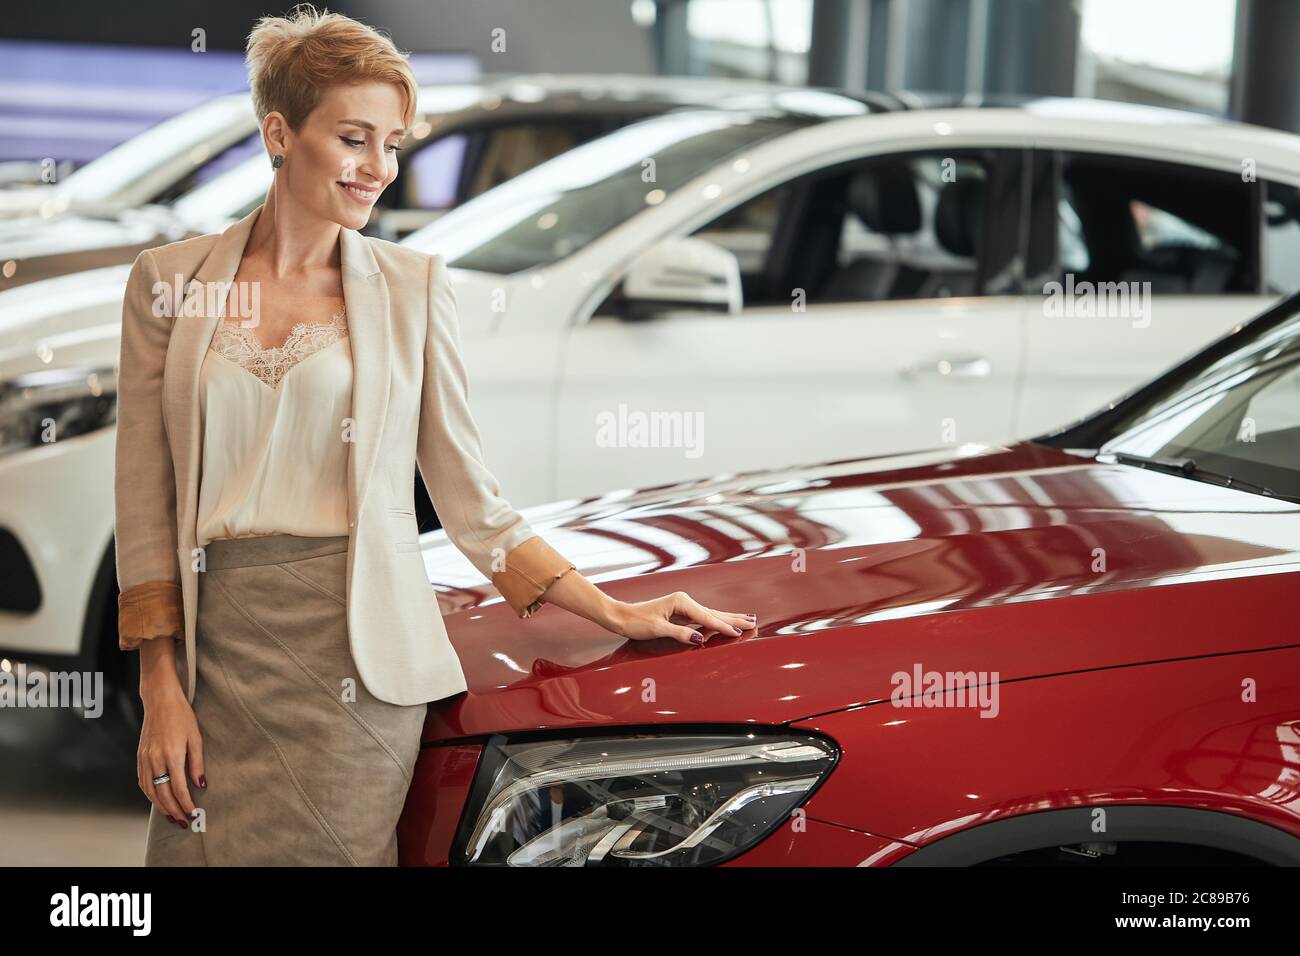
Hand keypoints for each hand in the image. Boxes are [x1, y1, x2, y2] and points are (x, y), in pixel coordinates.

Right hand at [137, 683, 205, 829]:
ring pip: (150, 791)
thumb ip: (197, 764)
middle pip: (163, 794)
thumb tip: (201, 785)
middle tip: (183, 822)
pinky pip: (143, 782)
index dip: (186, 804)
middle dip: (174, 811)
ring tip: (172, 816)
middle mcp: (156, 759)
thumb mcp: (196, 738)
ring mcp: (145, 759)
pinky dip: (150, 795)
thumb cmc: (182, 716)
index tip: (194, 814)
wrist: (160, 701)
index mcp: (172, 755)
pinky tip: (158, 800)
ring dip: (161, 807)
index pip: (179, 789)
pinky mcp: (140, 757)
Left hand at [608, 590, 755, 644]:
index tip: (739, 632)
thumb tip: (699, 639)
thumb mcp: (657, 629)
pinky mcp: (680, 612)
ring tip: (745, 619)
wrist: (621, 616)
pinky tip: (723, 621)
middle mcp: (684, 601)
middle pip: (714, 612)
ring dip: (728, 618)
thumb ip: (680, 634)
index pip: (707, 617)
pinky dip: (716, 620)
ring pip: (711, 614)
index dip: (724, 627)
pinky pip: (703, 617)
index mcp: (681, 602)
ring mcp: (683, 606)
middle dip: (733, 618)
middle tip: (753, 621)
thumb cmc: (636, 622)